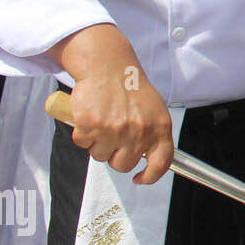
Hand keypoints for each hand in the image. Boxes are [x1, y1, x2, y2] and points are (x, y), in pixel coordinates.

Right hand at [51, 24, 173, 183]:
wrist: (108, 66)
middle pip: (123, 165)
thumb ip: (154, 135)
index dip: (150, 176)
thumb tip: (150, 162)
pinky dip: (82, 134)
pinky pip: (83, 143)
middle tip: (114, 135)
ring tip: (103, 120)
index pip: (161, 163)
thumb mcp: (154, 110)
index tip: (140, 178)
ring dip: (98, 143)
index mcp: (160, 127)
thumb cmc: (130, 88)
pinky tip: (90, 116)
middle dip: (115, 155)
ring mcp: (114, 129)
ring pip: (101, 156)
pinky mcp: (90, 125)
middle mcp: (139, 131)